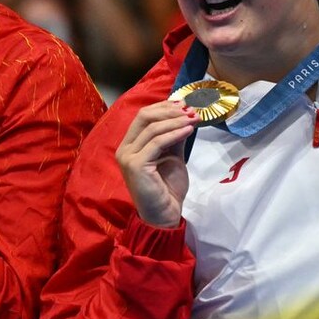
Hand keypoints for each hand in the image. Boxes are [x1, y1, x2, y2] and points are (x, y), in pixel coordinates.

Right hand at [115, 100, 198, 227]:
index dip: (164, 107)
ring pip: (152, 128)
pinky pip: (157, 142)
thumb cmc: (167, 189)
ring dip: (175, 120)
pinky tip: (189, 129)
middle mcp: (124, 149)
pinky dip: (174, 133)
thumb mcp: (172, 156)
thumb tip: (185, 115)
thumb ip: (173, 137)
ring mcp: (128, 157)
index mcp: (129, 145)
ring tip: (194, 118)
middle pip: (144, 117)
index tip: (185, 104)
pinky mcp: (136, 165)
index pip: (143, 116)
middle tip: (191, 109)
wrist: (164, 215)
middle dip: (169, 110)